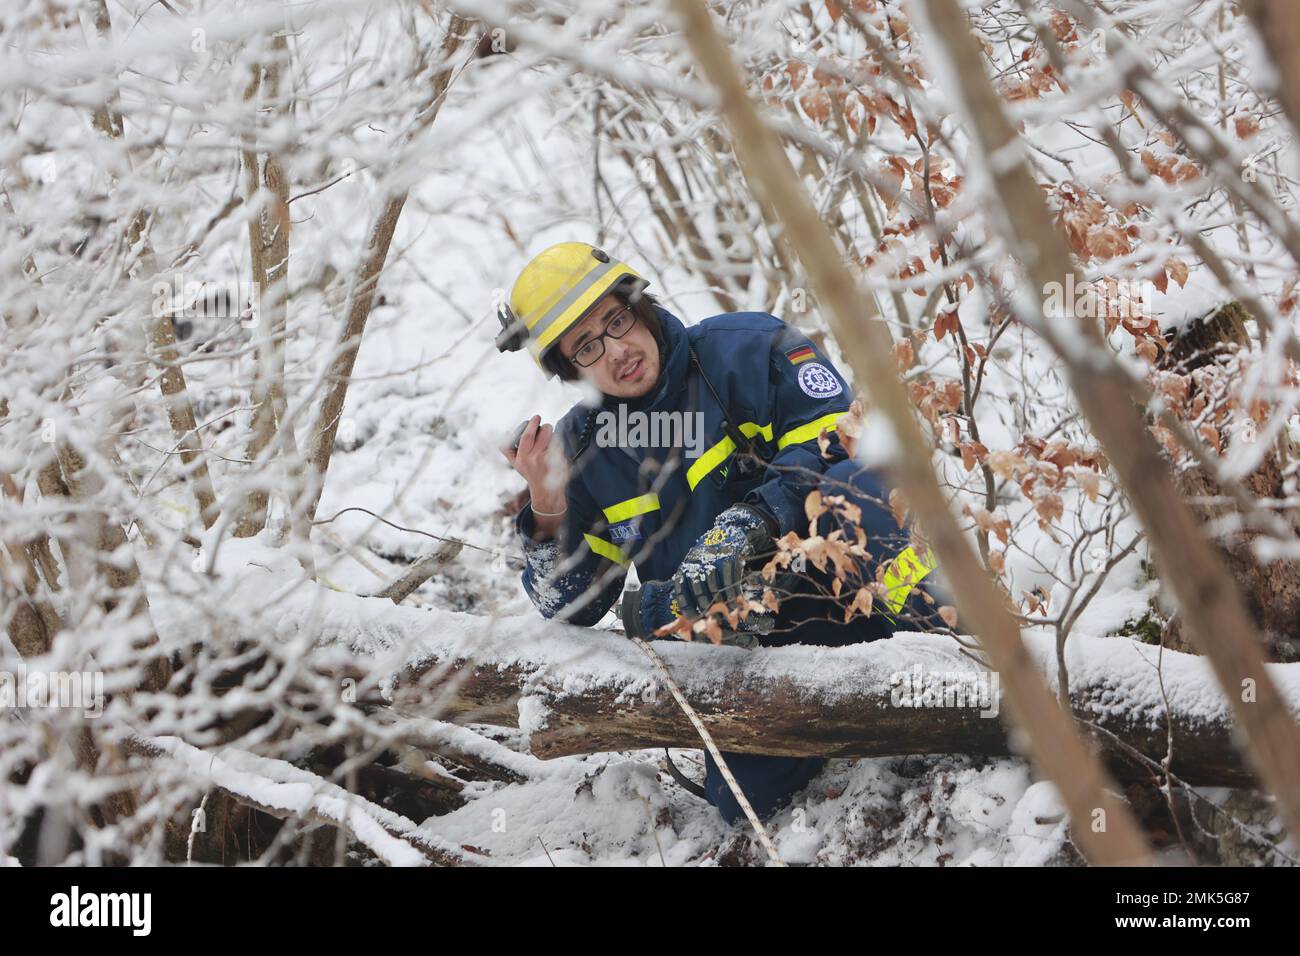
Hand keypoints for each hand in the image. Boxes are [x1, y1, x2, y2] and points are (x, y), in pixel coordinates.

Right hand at [501, 415, 568, 532]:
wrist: (546, 492)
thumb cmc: (530, 472)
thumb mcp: (516, 463)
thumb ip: (508, 450)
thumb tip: (503, 433)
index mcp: (521, 459)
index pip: (525, 437)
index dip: (531, 425)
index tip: (535, 417)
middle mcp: (533, 460)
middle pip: (540, 434)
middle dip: (541, 425)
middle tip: (540, 420)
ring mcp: (547, 461)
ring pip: (550, 437)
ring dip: (550, 432)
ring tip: (548, 433)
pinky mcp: (559, 462)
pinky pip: (558, 444)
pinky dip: (557, 441)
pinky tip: (554, 446)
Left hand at [671, 504, 773, 618]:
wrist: (729, 532)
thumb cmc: (712, 556)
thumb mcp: (698, 565)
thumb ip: (693, 583)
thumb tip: (689, 610)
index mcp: (688, 563)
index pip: (681, 586)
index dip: (686, 603)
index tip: (691, 617)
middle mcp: (698, 559)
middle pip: (697, 586)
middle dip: (703, 603)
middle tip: (709, 614)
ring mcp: (713, 557)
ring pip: (714, 584)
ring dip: (719, 599)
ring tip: (723, 608)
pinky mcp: (729, 555)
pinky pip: (729, 577)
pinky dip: (732, 590)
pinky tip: (734, 598)